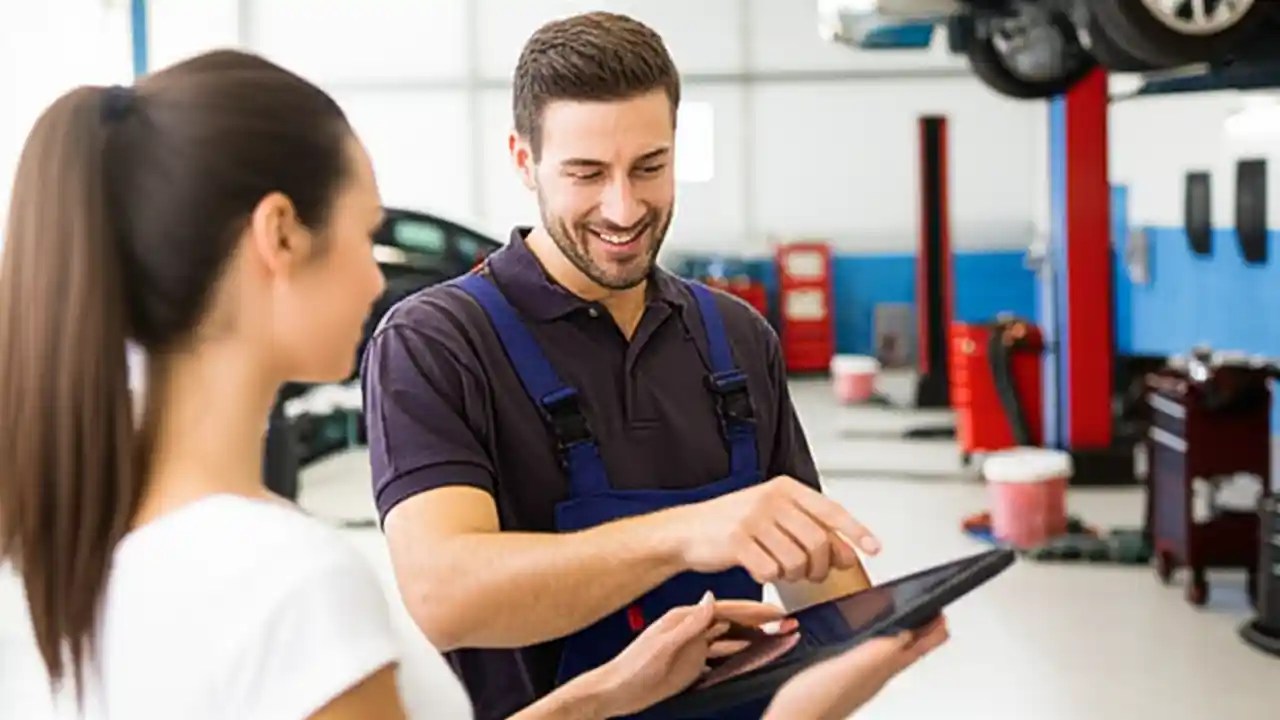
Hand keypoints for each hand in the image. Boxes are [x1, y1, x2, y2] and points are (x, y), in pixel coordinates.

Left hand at [587, 594, 790, 717]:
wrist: (614, 692)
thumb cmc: (631, 670)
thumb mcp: (662, 647)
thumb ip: (689, 624)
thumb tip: (712, 598)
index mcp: (684, 618)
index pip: (726, 610)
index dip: (753, 611)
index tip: (776, 611)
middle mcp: (691, 629)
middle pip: (733, 622)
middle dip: (761, 622)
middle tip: (788, 623)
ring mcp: (693, 647)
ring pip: (731, 640)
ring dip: (755, 638)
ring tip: (779, 637)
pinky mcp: (692, 664)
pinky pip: (723, 658)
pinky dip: (741, 656)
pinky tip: (754, 657)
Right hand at [664, 475, 879, 583]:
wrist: (686, 530)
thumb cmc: (731, 524)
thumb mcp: (772, 515)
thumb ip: (809, 529)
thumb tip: (847, 553)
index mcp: (785, 488)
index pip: (832, 510)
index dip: (856, 532)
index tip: (874, 548)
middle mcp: (771, 500)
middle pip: (818, 543)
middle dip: (820, 567)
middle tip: (811, 574)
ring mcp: (753, 520)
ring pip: (797, 561)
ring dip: (793, 575)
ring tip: (780, 569)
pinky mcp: (737, 541)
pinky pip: (770, 572)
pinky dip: (769, 577)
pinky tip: (759, 569)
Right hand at [764, 615, 949, 719]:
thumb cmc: (812, 704)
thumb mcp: (850, 668)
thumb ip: (880, 650)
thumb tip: (910, 631)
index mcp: (881, 669)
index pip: (919, 645)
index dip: (934, 624)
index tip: (943, 604)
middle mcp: (874, 675)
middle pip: (909, 649)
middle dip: (923, 628)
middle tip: (932, 609)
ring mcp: (859, 679)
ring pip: (890, 653)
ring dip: (902, 635)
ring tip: (907, 619)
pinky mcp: (839, 680)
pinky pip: (867, 657)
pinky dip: (875, 642)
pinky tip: (863, 638)